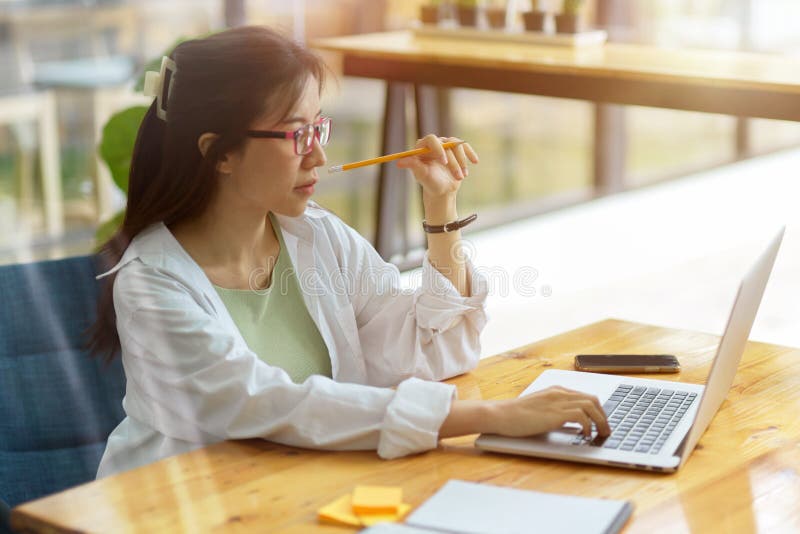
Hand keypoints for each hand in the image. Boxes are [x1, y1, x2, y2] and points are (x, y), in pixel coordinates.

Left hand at [396, 134, 478, 199]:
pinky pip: (465, 147)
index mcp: (423, 147)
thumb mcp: (422, 175)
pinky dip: (470, 154)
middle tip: (458, 177)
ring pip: (458, 147)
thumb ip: (413, 166)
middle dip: (454, 162)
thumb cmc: (429, 183)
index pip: (431, 139)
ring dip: (461, 163)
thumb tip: (399, 162)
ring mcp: (447, 145)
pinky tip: (475, 162)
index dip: (439, 148)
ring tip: (462, 177)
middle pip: (447, 144)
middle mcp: (434, 144)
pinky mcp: (457, 150)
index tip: (444, 162)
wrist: (442, 190)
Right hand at [489, 386, 610, 437]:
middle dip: (604, 416)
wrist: (500, 415)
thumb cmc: (516, 416)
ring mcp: (557, 402)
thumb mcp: (539, 410)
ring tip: (601, 433)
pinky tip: (585, 435)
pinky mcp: (554, 413)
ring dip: (601, 421)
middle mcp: (559, 393)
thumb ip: (555, 413)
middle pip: (592, 399)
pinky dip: (588, 425)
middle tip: (606, 430)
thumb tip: (573, 425)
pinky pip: (581, 416)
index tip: (601, 423)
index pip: (585, 396)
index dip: (598, 411)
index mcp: (555, 391)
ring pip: (591, 406)